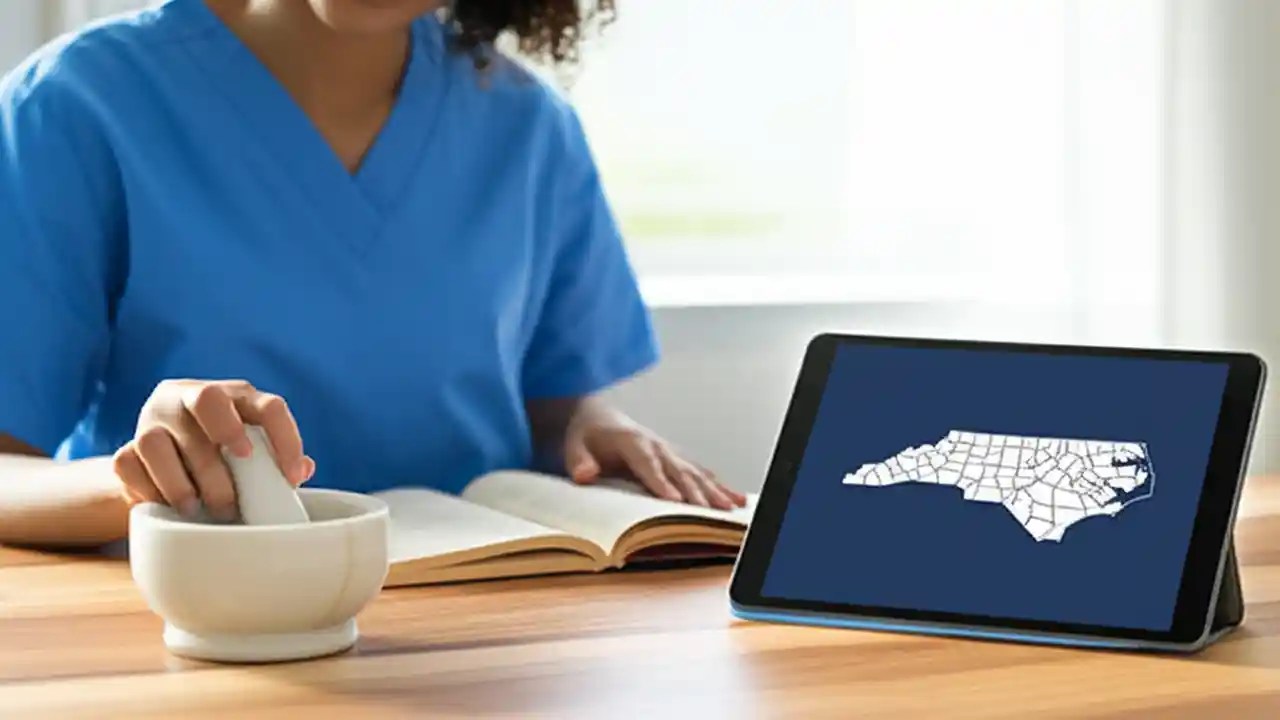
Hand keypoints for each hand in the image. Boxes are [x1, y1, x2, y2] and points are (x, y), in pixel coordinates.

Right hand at [111, 379, 313, 520]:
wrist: (162, 476)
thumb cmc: (222, 463)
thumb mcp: (252, 458)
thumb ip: (275, 461)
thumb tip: (304, 469)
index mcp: (235, 398)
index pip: (268, 407)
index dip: (285, 440)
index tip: (291, 477)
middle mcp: (191, 397)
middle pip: (208, 399)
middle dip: (226, 441)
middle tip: (234, 491)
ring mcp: (153, 419)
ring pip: (160, 440)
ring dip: (184, 483)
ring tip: (201, 510)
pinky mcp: (125, 448)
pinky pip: (131, 466)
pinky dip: (153, 492)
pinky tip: (171, 507)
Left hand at [562, 405, 745, 509]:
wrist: (597, 417)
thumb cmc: (585, 435)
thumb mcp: (573, 445)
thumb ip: (578, 460)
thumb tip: (584, 475)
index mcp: (631, 440)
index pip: (647, 462)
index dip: (660, 481)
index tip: (674, 499)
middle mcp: (655, 444)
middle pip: (678, 469)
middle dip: (697, 491)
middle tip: (713, 511)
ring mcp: (668, 450)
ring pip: (694, 472)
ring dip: (714, 490)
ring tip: (732, 508)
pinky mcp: (674, 458)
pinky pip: (699, 472)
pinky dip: (718, 485)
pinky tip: (735, 498)